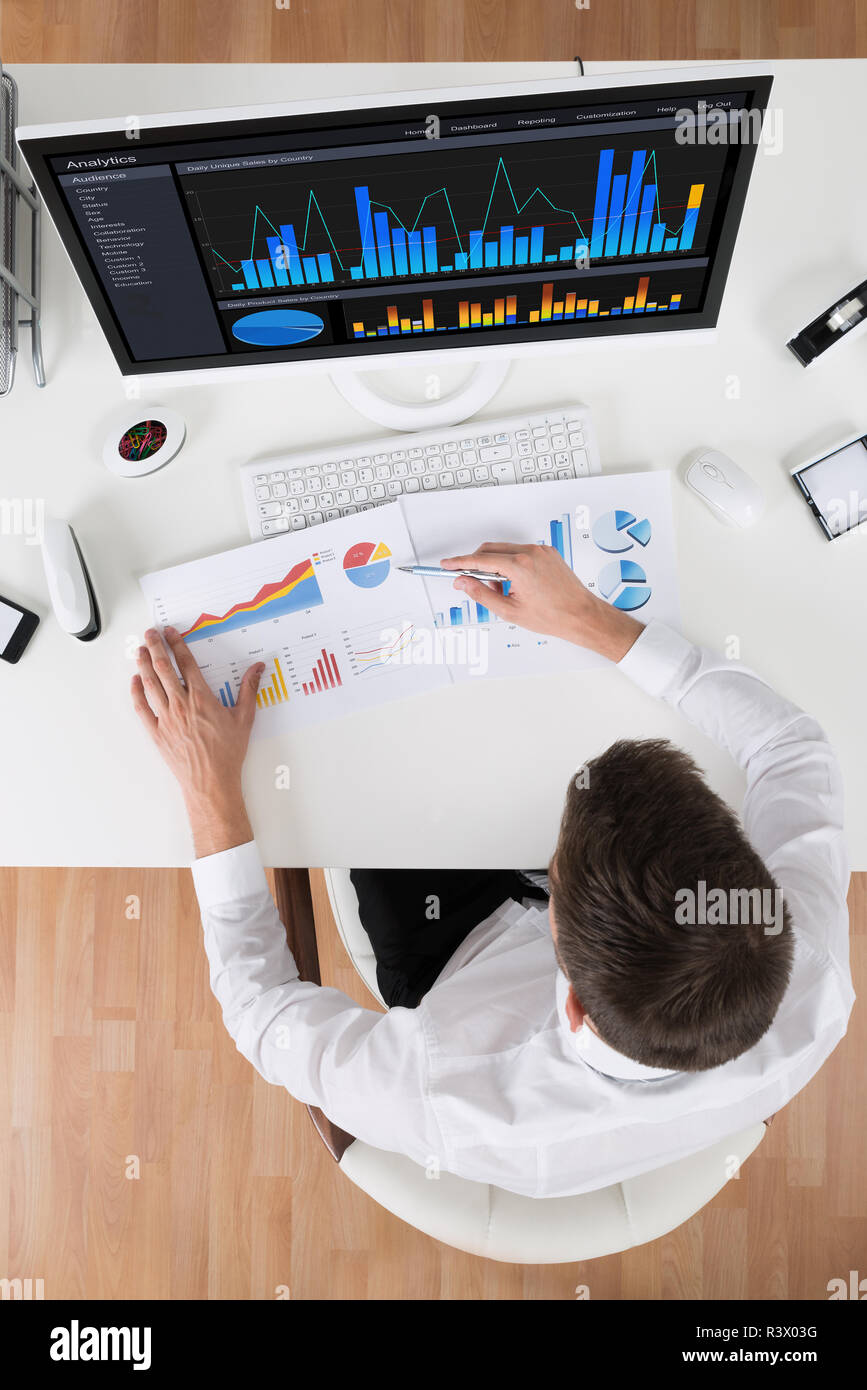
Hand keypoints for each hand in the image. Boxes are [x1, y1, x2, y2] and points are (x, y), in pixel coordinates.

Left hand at [131, 626, 262, 854]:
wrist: (211, 782)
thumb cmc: (228, 753)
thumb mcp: (244, 719)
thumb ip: (249, 690)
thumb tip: (258, 669)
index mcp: (202, 698)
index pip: (186, 663)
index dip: (177, 644)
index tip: (171, 633)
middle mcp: (181, 704)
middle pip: (163, 668)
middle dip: (156, 647)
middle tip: (150, 633)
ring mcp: (166, 718)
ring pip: (150, 684)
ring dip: (143, 664)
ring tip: (140, 650)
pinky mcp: (156, 732)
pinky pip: (141, 708)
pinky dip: (136, 692)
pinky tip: (134, 681)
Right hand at [439, 543, 642, 660]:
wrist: (581, 616)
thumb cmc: (552, 616)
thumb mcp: (509, 611)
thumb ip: (481, 594)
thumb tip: (464, 583)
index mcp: (519, 566)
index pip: (480, 560)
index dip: (459, 563)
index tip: (447, 565)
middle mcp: (530, 552)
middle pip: (490, 550)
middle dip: (477, 565)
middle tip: (472, 583)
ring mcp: (541, 551)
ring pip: (505, 551)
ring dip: (496, 567)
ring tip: (503, 591)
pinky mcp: (548, 553)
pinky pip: (521, 553)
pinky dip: (512, 565)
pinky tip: (516, 585)